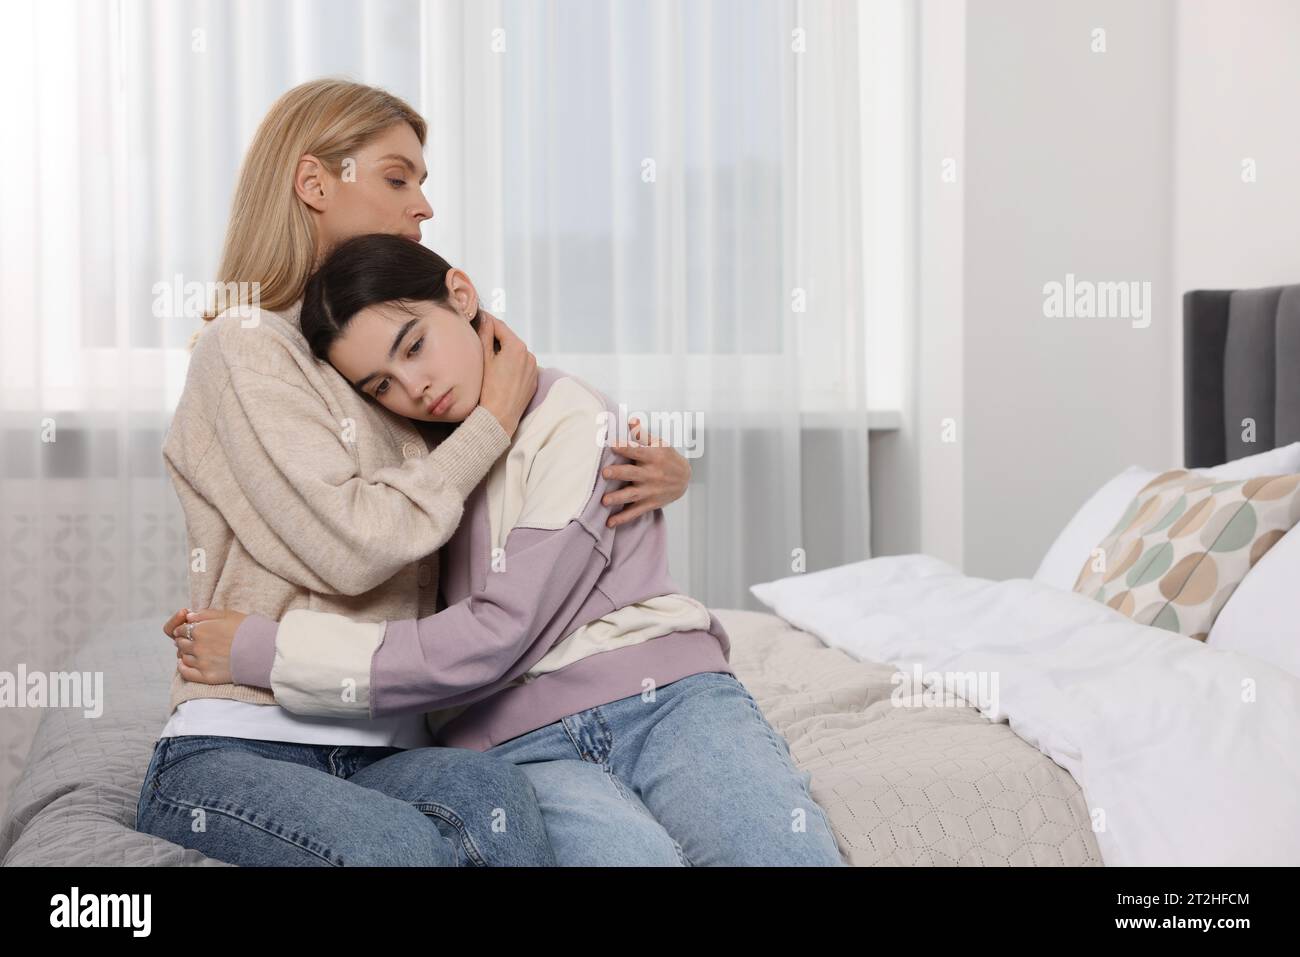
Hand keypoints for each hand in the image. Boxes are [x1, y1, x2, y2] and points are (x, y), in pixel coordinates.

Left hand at [164, 607, 246, 684]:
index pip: (181, 629)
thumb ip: (206, 614)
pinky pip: (186, 673)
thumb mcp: (228, 614)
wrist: (263, 650)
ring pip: (183, 657)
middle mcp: (197, 646)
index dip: (184, 628)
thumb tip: (189, 616)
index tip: (190, 629)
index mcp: (201, 629)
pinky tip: (183, 664)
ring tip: (194, 651)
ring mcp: (201, 662)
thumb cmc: (248, 629)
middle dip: (184, 640)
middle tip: (191, 640)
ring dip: (185, 652)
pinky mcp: (207, 676)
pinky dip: (182, 667)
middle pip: (180, 643)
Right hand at [476, 311, 537, 437]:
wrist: (499, 417)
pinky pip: (522, 366)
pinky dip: (512, 364)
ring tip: (489, 355)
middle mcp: (529, 355)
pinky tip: (500, 371)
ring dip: (504, 351)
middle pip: (510, 339)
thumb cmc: (489, 390)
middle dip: (496, 337)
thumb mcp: (484, 359)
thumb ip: (485, 335)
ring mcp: (533, 369)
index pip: (500, 326)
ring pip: (516, 353)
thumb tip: (485, 319)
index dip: (487, 320)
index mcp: (517, 347)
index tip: (478, 316)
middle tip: (480, 335)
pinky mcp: (533, 380)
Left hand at [601, 417, 691, 527]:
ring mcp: (651, 490)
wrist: (685, 479)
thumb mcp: (659, 443)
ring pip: (633, 495)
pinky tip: (610, 522)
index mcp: (653, 456)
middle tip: (604, 473)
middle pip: (633, 474)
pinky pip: (635, 511)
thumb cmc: (668, 458)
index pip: (638, 451)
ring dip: (618, 498)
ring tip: (604, 501)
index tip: (611, 444)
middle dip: (619, 474)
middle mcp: (652, 474)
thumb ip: (642, 435)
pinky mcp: (650, 503)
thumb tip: (630, 420)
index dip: (625, 447)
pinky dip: (623, 518)